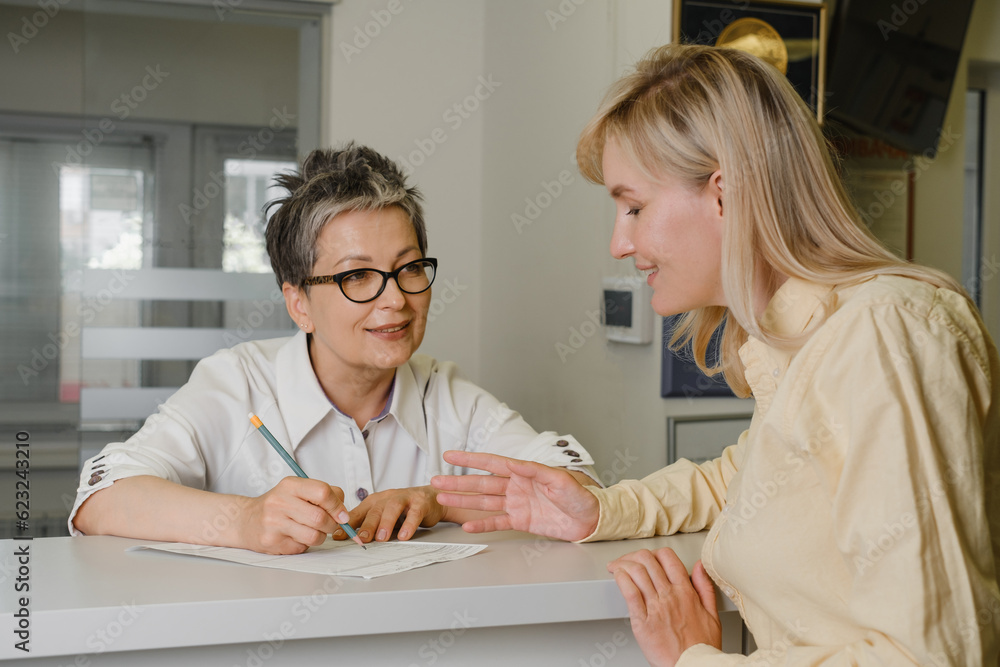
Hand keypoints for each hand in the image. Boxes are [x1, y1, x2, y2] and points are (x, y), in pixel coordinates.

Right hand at [238, 477, 347, 554]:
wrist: (246, 520)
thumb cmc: (279, 505)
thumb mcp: (298, 490)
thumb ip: (325, 494)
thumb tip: (343, 512)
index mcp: (290, 485)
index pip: (323, 492)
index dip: (337, 506)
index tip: (342, 515)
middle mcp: (279, 502)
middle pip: (320, 518)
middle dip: (331, 525)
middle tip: (328, 525)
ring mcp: (274, 523)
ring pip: (314, 536)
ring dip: (320, 536)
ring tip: (311, 531)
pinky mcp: (272, 542)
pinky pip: (302, 547)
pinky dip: (305, 544)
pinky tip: (295, 536)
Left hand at [333, 486, 445, 542]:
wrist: (429, 498)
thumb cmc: (402, 509)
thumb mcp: (382, 515)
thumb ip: (367, 524)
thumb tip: (346, 538)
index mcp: (375, 501)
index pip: (359, 512)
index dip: (348, 524)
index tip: (339, 536)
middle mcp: (387, 497)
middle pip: (375, 510)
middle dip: (367, 525)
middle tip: (361, 539)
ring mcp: (404, 499)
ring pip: (392, 508)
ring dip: (386, 523)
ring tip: (382, 538)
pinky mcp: (420, 503)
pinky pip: (414, 513)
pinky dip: (409, 524)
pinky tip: (404, 535)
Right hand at [430, 450, 599, 540]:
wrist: (592, 520)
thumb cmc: (581, 496)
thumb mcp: (560, 480)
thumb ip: (536, 471)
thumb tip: (513, 463)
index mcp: (524, 472)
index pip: (492, 463)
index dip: (470, 459)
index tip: (450, 455)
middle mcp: (516, 487)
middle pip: (482, 483)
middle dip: (458, 481)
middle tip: (436, 480)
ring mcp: (517, 504)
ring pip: (484, 501)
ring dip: (464, 500)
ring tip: (443, 497)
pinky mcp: (521, 522)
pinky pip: (497, 522)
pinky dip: (482, 524)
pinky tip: (466, 526)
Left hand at [608, 549, 720, 665]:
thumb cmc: (701, 648)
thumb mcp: (712, 615)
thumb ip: (705, 587)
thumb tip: (700, 566)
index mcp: (686, 592)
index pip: (667, 557)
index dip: (655, 552)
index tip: (649, 557)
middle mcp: (669, 595)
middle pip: (648, 560)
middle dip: (634, 555)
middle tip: (628, 560)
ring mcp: (655, 607)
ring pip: (636, 572)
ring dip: (623, 563)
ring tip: (617, 566)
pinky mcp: (641, 621)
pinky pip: (629, 592)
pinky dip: (620, 578)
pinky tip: (617, 575)